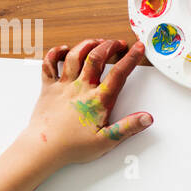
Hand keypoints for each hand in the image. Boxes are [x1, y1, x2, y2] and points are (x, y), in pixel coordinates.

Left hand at [24, 39, 152, 166]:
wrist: (43, 148)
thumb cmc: (72, 146)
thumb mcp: (106, 141)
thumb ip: (128, 127)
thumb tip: (147, 118)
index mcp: (98, 100)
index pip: (119, 73)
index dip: (131, 58)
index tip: (138, 48)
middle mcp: (81, 88)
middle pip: (96, 57)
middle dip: (109, 46)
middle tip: (118, 43)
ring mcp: (63, 86)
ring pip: (75, 56)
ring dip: (87, 45)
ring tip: (97, 42)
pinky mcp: (48, 88)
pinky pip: (49, 64)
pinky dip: (55, 53)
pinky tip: (63, 49)